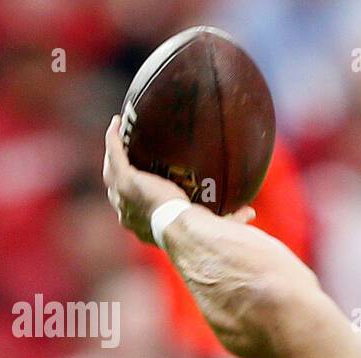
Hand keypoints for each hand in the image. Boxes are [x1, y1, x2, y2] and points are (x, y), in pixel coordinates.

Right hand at [102, 116, 253, 243]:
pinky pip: (113, 153)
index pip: (137, 212)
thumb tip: (250, 213)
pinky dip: (114, 138)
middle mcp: (128, 214)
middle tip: (127, 162)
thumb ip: (230, 218)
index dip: (138, 201)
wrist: (183, 228)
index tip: (145, 189)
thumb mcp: (214, 224)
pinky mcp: (124, 179)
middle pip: (118, 193)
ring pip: (110, 172)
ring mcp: (122, 196)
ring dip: (113, 154)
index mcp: (145, 228)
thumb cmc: (198, 233)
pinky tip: (118, 121)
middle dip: (120, 177)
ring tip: (117, 136)